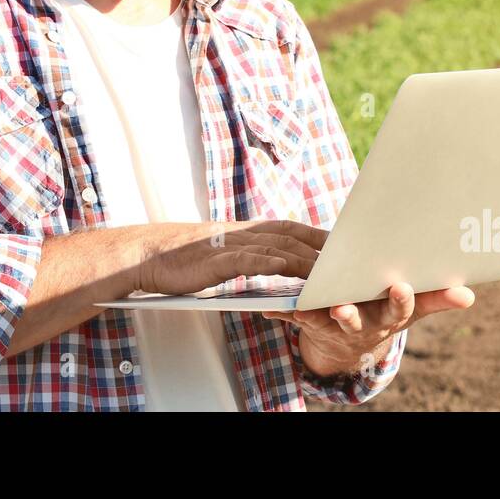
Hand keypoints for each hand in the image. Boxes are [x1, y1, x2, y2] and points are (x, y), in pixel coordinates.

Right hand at [135, 220, 327, 295]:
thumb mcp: (223, 255)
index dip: (318, 235)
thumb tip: (278, 263)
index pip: (290, 230)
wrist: (148, 254)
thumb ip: (251, 256)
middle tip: (351, 255)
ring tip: (329, 268)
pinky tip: (283, 267)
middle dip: (322, 246)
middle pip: (290, 236)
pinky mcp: (213, 261)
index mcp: (246, 233)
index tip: (345, 243)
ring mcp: (228, 246)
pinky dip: (264, 262)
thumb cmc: (185, 260)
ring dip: (303, 257)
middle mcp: (242, 234)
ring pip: (273, 248)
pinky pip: (243, 259)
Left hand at [262, 282, 474, 377]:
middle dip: (351, 313)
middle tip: (344, 307)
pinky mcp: (309, 321)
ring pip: (323, 319)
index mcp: (387, 315)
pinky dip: (280, 310)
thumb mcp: (410, 308)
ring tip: (301, 308)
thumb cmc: (382, 312)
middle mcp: (360, 323)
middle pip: (356, 319)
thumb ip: (436, 299)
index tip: (400, 286)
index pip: (398, 308)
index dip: (399, 299)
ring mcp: (333, 324)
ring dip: (314, 313)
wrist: (348, 345)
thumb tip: (468, 294)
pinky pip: (292, 315)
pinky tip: (267, 306)